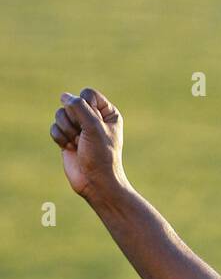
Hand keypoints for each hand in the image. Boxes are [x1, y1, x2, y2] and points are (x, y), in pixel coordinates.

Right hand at [49, 87, 125, 202]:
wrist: (96, 183)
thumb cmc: (101, 156)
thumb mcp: (93, 126)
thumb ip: (79, 106)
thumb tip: (64, 96)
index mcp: (107, 113)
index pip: (88, 94)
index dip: (86, 107)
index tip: (94, 125)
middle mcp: (93, 118)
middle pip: (71, 103)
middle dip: (75, 121)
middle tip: (85, 137)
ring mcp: (79, 128)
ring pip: (60, 114)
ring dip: (67, 130)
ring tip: (78, 144)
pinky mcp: (66, 138)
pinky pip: (54, 127)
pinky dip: (60, 138)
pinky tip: (70, 149)